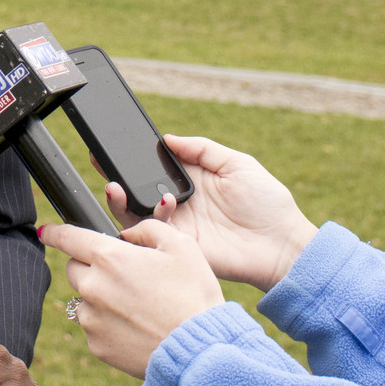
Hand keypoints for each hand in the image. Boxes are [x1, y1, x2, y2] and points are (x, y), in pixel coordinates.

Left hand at [40, 219, 224, 378]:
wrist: (200, 353)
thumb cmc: (193, 296)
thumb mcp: (182, 246)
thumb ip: (148, 229)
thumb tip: (127, 234)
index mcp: (109, 257)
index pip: (66, 237)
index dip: (55, 231)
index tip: (47, 231)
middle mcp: (92, 287)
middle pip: (75, 269)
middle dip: (92, 267)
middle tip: (126, 277)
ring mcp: (91, 319)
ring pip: (85, 299)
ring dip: (101, 298)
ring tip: (139, 307)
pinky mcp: (96, 345)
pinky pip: (95, 326)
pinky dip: (109, 324)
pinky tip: (137, 327)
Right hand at [99, 135, 318, 292]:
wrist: (283, 245)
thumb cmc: (268, 203)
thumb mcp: (238, 164)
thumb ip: (202, 149)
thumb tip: (167, 138)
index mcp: (189, 181)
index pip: (152, 167)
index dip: (131, 157)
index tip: (113, 144)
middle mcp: (176, 203)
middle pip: (134, 189)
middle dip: (113, 175)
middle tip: (101, 162)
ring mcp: (175, 226)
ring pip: (132, 213)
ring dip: (119, 199)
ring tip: (119, 187)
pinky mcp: (177, 246)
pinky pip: (148, 235)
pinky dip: (144, 220)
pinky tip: (162, 205)